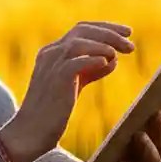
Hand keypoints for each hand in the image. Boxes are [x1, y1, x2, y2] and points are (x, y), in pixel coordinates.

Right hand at [0, 21, 135, 161]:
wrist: (29, 133)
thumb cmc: (52, 113)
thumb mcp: (73, 86)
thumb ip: (90, 71)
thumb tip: (112, 60)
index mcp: (52, 52)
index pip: (81, 30)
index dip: (106, 28)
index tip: (128, 32)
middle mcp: (50, 53)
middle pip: (82, 30)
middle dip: (110, 32)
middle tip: (130, 42)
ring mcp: (51, 65)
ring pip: (79, 41)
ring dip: (104, 44)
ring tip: (121, 53)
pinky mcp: (55, 79)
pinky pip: (76, 61)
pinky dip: (93, 59)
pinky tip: (108, 63)